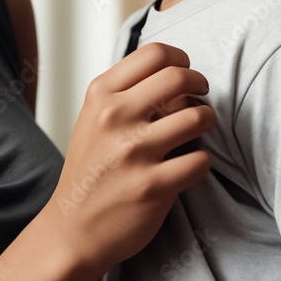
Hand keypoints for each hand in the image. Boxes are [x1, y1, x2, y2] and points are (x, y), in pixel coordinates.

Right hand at [43, 42, 214, 275]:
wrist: (74, 227)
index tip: (186, 68)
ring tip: (199, 128)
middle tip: (201, 94)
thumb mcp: (93, 117)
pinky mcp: (153, 186)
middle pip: (178, 77)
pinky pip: (200, 160)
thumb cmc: (90, 168)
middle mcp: (116, 117)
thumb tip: (170, 69)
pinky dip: (201, 161)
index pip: (154, 53)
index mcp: (101, 94)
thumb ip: (124, 91)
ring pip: (196, 116)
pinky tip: (189, 163)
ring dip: (206, 120)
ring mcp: (134, 152)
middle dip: (200, 83)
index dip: (180, 58)